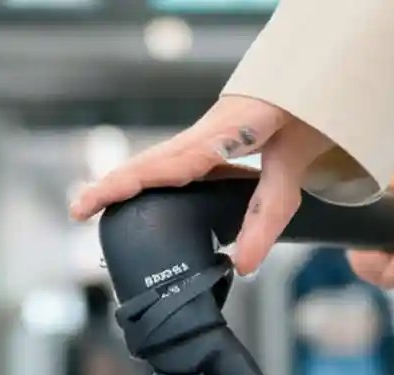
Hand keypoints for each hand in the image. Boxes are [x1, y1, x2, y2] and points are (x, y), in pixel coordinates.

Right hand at [69, 96, 333, 274]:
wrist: (316, 91)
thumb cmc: (306, 120)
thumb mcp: (293, 173)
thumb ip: (267, 218)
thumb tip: (243, 266)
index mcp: (219, 137)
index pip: (164, 165)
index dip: (128, 183)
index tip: (97, 200)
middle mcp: (202, 136)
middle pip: (147, 162)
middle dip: (111, 185)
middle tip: (77, 211)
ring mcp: (202, 139)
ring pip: (155, 161)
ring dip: (125, 182)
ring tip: (94, 206)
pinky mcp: (207, 145)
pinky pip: (170, 162)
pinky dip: (147, 178)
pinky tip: (140, 196)